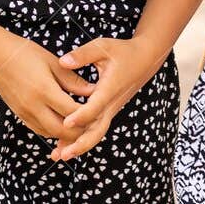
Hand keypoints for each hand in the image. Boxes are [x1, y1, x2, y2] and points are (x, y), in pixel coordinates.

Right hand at [0, 37, 95, 140]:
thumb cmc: (27, 54)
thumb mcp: (54, 63)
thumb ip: (73, 80)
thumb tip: (93, 92)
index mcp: (44, 90)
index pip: (72, 111)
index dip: (89, 114)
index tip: (101, 110)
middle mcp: (33, 106)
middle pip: (62, 130)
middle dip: (80, 130)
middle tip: (95, 123)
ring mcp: (24, 113)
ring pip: (51, 133)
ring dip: (67, 133)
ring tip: (82, 125)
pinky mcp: (19, 115)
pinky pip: (40, 130)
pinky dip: (54, 130)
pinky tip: (64, 124)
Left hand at [49, 36, 164, 161]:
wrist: (145, 59)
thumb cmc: (123, 51)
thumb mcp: (103, 47)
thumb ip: (83, 55)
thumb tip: (62, 62)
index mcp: (110, 88)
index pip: (96, 106)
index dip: (81, 116)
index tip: (65, 123)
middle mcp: (111, 103)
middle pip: (98, 130)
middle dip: (80, 143)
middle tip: (63, 154)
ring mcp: (111, 109)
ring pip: (96, 133)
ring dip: (79, 146)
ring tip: (59, 156)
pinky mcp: (108, 111)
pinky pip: (95, 129)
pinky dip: (81, 139)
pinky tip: (65, 146)